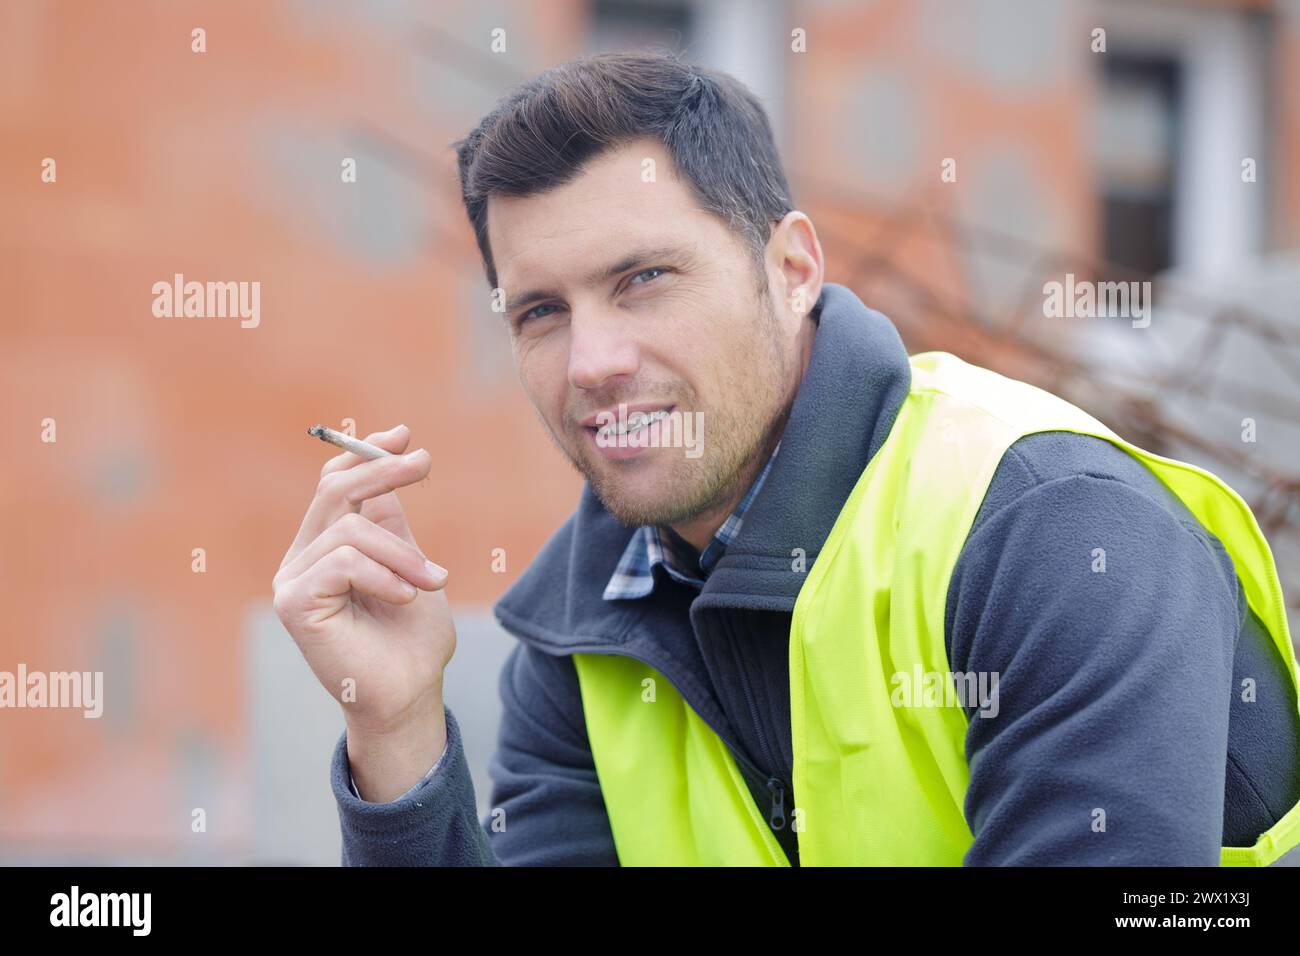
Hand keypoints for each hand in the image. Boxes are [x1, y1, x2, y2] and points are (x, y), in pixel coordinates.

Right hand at [272, 424, 452, 798]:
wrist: (408, 694)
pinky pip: (341, 562)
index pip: (333, 486)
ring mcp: (292, 581)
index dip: (364, 454)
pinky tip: (405, 597)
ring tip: (434, 579)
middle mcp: (302, 560)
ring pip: (348, 531)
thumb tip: (388, 462)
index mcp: (326, 548)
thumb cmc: (411, 639)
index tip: (402, 436)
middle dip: (381, 471)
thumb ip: (391, 524)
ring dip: (402, 552)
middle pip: (333, 492)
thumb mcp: (409, 565)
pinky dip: (382, 574)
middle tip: (424, 463)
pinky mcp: (294, 604)